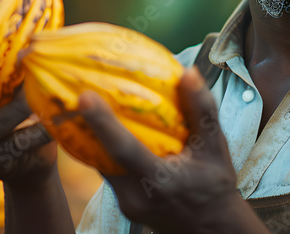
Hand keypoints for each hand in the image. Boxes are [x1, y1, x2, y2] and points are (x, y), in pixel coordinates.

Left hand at [78, 68, 268, 233]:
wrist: (211, 228)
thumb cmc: (215, 184)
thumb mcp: (215, 147)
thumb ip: (202, 110)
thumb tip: (187, 73)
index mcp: (160, 181)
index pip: (124, 149)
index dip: (102, 123)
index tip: (84, 96)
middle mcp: (136, 195)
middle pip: (101, 155)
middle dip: (84, 123)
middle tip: (73, 89)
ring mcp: (126, 202)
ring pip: (101, 164)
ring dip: (91, 135)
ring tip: (82, 102)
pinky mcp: (123, 204)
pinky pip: (106, 170)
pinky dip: (103, 148)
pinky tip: (99, 126)